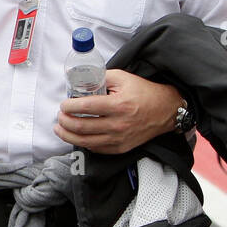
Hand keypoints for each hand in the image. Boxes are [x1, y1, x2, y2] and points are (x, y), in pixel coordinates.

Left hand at [54, 69, 181, 154]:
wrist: (167, 111)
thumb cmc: (143, 92)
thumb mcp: (122, 78)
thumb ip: (99, 77)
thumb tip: (78, 79)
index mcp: (118, 105)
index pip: (85, 108)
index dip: (68, 106)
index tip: (63, 104)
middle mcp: (118, 124)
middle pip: (80, 127)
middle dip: (64, 122)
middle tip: (59, 116)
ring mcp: (119, 139)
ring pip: (84, 141)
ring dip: (67, 135)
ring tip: (59, 128)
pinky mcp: (120, 148)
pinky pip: (95, 149)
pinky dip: (82, 143)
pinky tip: (77, 136)